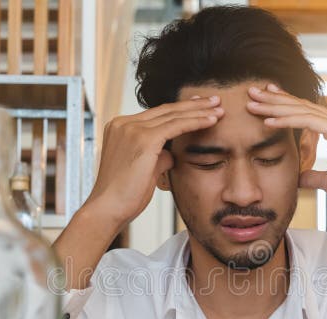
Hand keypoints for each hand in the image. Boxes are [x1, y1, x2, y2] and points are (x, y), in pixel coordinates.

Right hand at [85, 96, 223, 227]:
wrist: (108, 209)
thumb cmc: (124, 197)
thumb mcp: (143, 171)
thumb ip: (157, 157)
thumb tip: (171, 153)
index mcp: (120, 128)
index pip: (156, 115)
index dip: (179, 110)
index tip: (198, 107)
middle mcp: (123, 123)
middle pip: (165, 110)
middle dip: (192, 105)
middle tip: (214, 101)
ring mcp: (131, 129)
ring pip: (173, 115)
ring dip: (199, 111)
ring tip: (219, 109)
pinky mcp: (143, 139)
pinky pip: (176, 126)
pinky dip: (195, 122)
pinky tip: (212, 120)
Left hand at [246, 84, 326, 219]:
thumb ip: (314, 176)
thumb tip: (298, 178)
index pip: (307, 113)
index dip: (284, 105)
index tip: (264, 100)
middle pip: (302, 106)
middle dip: (275, 99)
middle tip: (252, 92)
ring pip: (302, 110)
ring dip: (275, 106)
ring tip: (253, 102)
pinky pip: (309, 122)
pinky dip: (287, 120)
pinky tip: (268, 121)